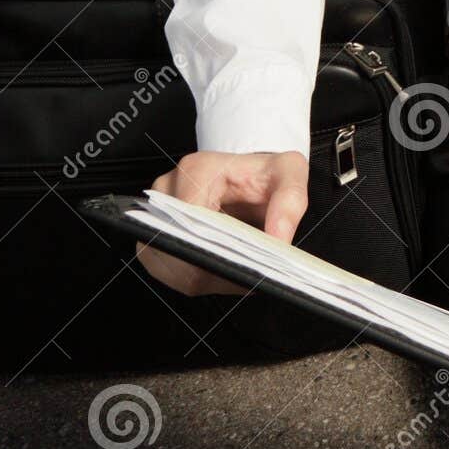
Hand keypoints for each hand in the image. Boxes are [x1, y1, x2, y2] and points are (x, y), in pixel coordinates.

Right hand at [134, 150, 309, 296]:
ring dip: (205, 277)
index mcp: (197, 170)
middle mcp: (168, 191)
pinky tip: (224, 274)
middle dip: (213, 265)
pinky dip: (198, 279)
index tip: (244, 259)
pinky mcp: (159, 240)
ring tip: (238, 273)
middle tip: (246, 273)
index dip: (217, 244)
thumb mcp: (290, 174)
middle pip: (178, 243)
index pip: (192, 217)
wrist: (252, 178)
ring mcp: (159, 216)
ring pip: (171, 264)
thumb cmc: (264, 175)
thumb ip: (289, 203)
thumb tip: (277, 240)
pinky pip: (170, 272)